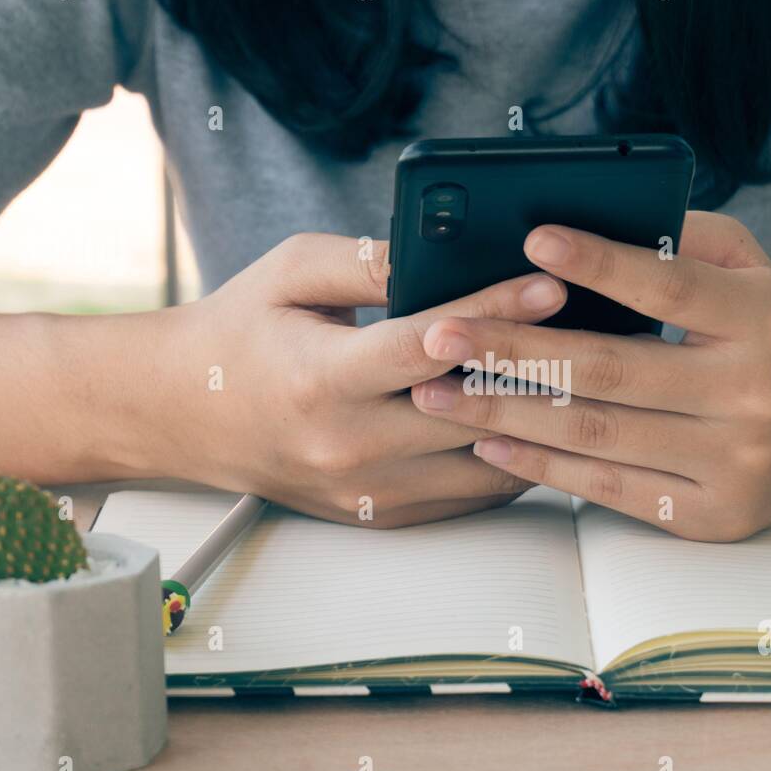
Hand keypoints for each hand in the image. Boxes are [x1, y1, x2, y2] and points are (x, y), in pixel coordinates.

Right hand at [156, 233, 568, 526]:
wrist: (184, 414)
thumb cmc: (240, 333)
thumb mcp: (291, 272)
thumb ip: (367, 262)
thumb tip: (444, 254)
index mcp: (322, 379)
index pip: (431, 346)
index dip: (497, 312)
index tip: (552, 287)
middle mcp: (348, 447)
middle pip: (473, 414)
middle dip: (536, 372)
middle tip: (586, 334)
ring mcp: (367, 492)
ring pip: (485, 466)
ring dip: (533, 425)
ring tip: (568, 380)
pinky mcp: (380, 515)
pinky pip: (470, 497)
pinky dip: (508, 460)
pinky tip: (530, 421)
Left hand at [409, 212, 770, 540]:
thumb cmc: (768, 333)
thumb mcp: (752, 269)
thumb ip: (685, 238)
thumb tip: (587, 220)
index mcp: (765, 319)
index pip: (671, 286)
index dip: (600, 262)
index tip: (530, 239)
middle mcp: (756, 394)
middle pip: (613, 368)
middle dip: (513, 349)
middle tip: (439, 333)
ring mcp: (735, 462)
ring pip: (597, 435)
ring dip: (505, 412)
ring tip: (438, 392)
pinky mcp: (711, 516)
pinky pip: (609, 490)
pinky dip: (541, 465)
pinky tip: (488, 441)